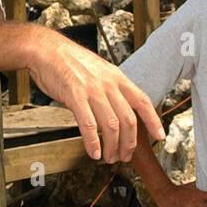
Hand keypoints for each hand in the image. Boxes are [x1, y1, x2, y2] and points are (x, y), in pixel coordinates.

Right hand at [25, 29, 164, 161]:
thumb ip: (108, 88)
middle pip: (128, 119)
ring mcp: (92, 90)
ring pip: (111, 125)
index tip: (160, 136)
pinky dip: (93, 142)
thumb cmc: (68, 61)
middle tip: (125, 156)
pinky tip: (93, 152)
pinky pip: (88, 124)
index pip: (142, 101)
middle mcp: (108, 84)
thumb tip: (115, 108)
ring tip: (108, 157)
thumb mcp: (98, 70)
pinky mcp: (75, 96)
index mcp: (116, 77)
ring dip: (112, 146)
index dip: (153, 120)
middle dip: (129, 143)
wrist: (46, 49)